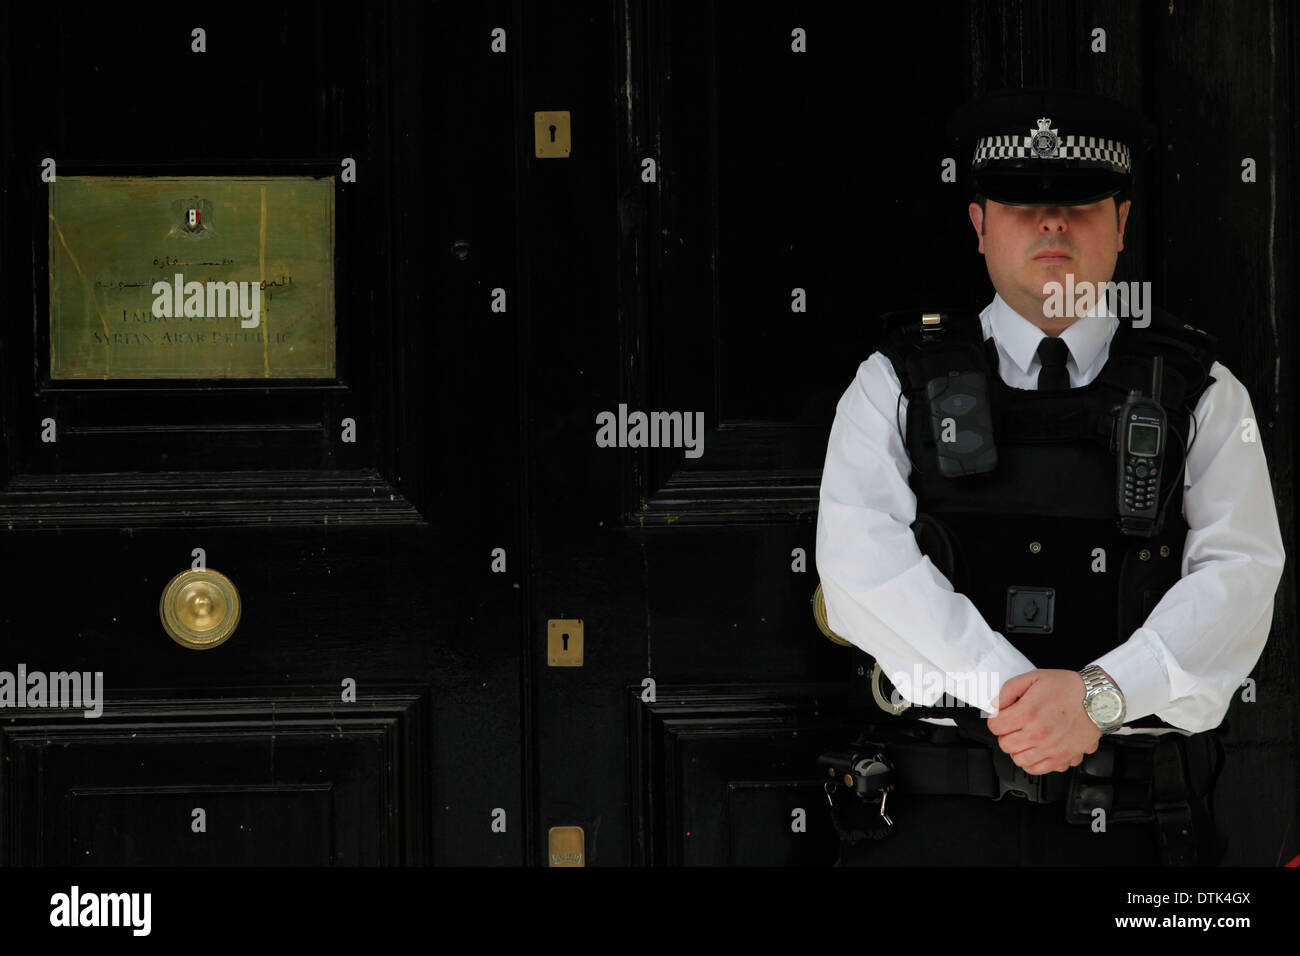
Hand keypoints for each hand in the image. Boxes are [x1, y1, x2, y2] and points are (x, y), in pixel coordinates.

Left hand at [986, 669, 1100, 774]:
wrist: (1098, 699)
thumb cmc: (1069, 688)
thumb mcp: (1034, 678)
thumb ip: (1009, 690)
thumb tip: (995, 705)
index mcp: (1028, 714)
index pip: (995, 726)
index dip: (996, 719)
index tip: (1002, 716)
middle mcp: (1038, 734)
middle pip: (1005, 744)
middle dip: (1006, 733)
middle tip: (1015, 725)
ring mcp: (1051, 749)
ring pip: (1019, 760)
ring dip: (1018, 749)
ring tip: (1025, 737)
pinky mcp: (1063, 758)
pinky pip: (1038, 769)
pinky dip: (1032, 762)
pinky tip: (1035, 749)